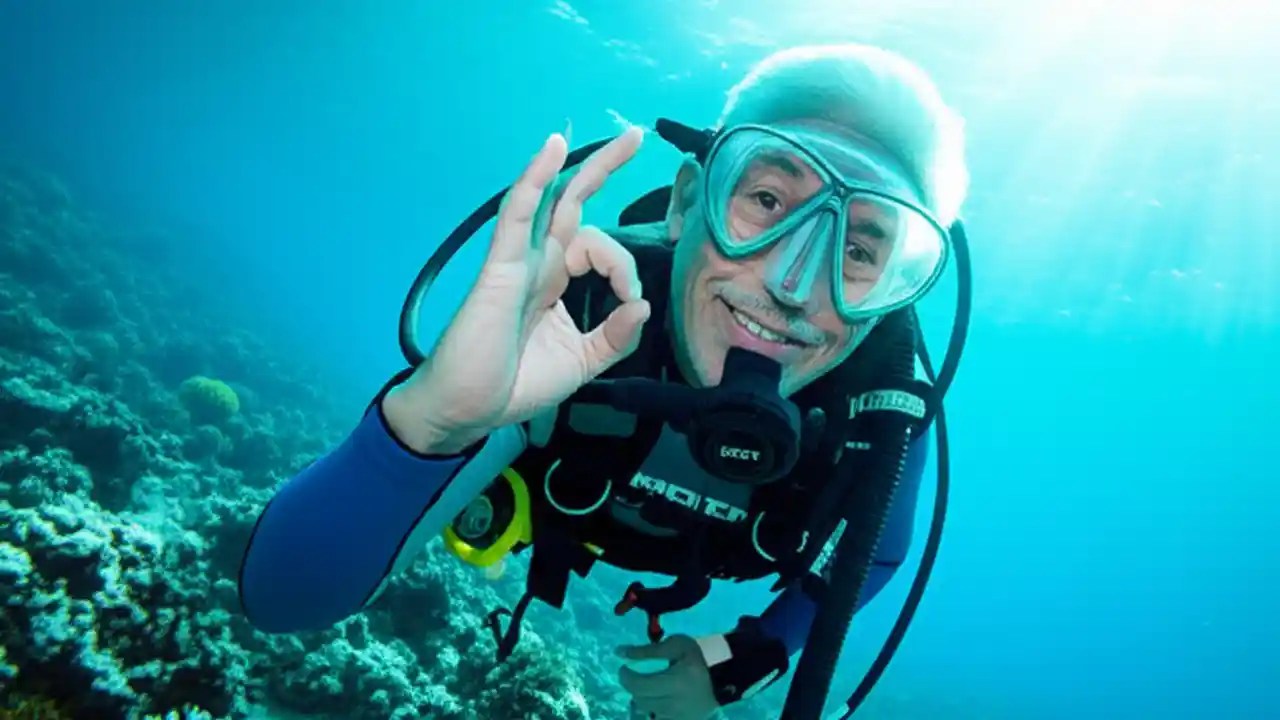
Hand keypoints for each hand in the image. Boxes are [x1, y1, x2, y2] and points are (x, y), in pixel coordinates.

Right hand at [384, 127, 650, 453]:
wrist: (465, 410)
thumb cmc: (513, 384)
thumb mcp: (581, 364)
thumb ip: (614, 338)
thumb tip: (642, 306)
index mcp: (555, 283)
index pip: (597, 248)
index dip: (624, 267)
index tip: (631, 301)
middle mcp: (538, 264)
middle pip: (573, 204)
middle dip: (605, 169)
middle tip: (637, 135)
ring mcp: (518, 262)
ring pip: (551, 201)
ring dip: (584, 167)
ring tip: (621, 138)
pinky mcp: (499, 269)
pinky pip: (515, 218)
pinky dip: (533, 182)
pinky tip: (551, 150)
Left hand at [618, 636, 721, 719]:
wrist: (726, 674)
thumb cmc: (699, 656)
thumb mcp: (673, 646)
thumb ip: (645, 651)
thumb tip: (618, 652)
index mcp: (674, 683)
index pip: (637, 686)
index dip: (625, 677)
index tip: (623, 668)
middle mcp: (675, 705)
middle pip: (640, 701)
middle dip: (634, 687)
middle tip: (637, 676)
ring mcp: (679, 717)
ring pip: (648, 712)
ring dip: (643, 699)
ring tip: (649, 688)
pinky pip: (659, 719)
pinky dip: (654, 710)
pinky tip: (658, 699)